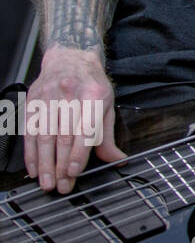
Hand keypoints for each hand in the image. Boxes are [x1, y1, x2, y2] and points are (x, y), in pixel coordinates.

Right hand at [24, 47, 126, 192]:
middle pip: (63, 136)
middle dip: (61, 164)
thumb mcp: (107, 104)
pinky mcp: (33, 101)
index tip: (73, 172)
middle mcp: (70, 95)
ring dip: (44, 163)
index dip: (78, 153)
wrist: (70, 57)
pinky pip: (30, 131)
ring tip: (47, 182)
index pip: (85, 129)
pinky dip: (31, 153)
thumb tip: (117, 160)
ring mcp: (49, 97)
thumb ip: (108, 135)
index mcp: (94, 94)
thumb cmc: (91, 83)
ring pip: (44, 136)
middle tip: (61, 185)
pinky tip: (34, 168)